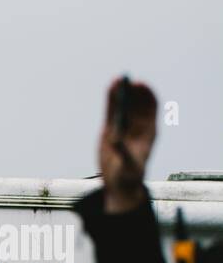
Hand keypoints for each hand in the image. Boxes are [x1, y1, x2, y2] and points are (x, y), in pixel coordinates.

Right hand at [97, 77, 156, 213]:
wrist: (119, 182)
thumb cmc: (128, 175)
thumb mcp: (128, 165)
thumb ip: (122, 151)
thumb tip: (115, 138)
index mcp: (148, 132)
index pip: (150, 108)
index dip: (146, 95)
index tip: (140, 85)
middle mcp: (137, 126)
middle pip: (137, 104)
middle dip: (132, 91)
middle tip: (126, 80)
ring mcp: (124, 126)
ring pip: (124, 106)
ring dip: (121, 92)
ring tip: (116, 80)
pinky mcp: (111, 129)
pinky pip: (112, 111)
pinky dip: (111, 100)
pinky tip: (110, 88)